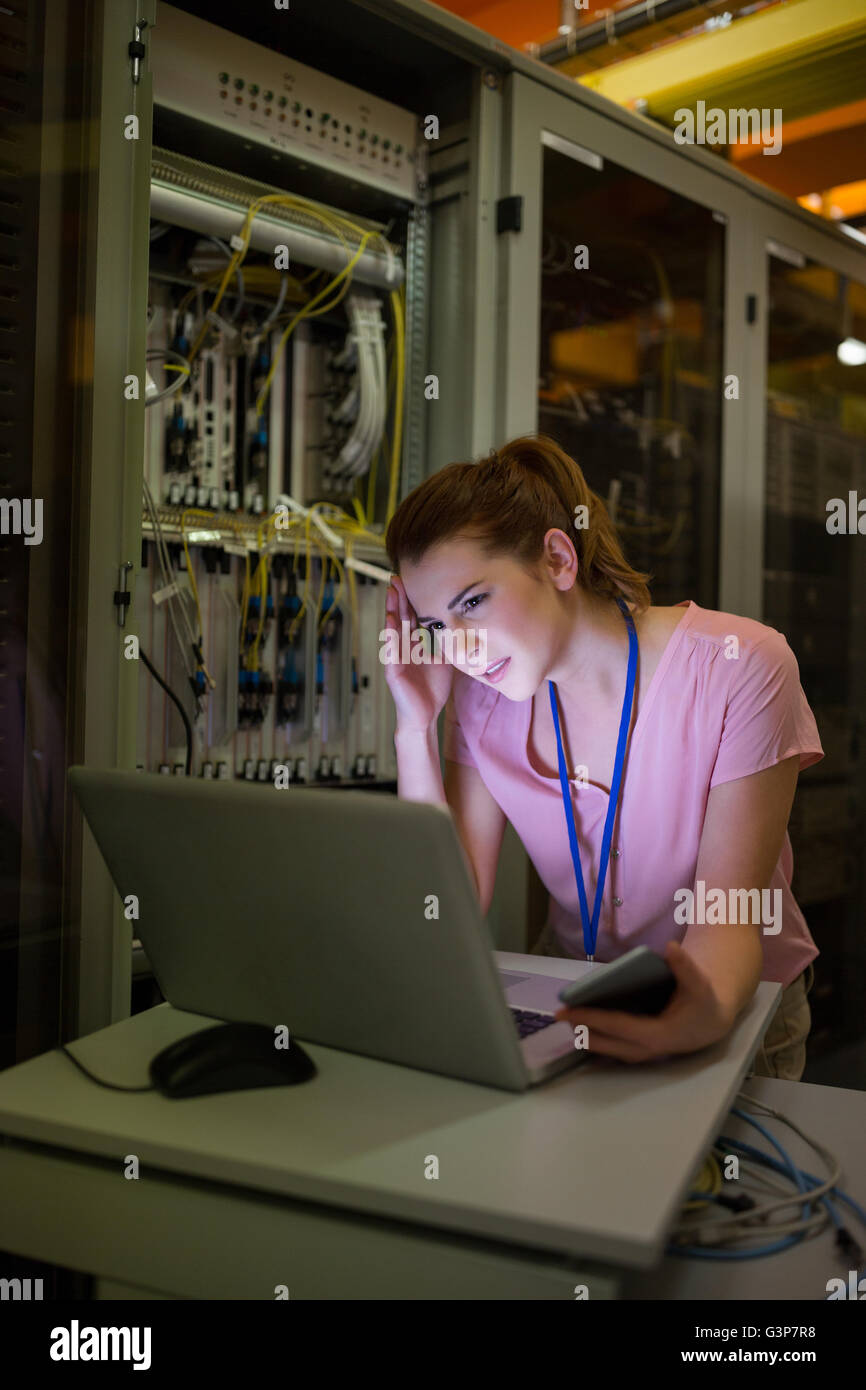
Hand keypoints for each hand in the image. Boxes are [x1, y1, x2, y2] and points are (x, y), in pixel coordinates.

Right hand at [384, 574, 453, 732]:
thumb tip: (460, 626)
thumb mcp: (443, 659)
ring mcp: (396, 658)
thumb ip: (445, 642)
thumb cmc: (432, 690)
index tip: (410, 580)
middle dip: (398, 598)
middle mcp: (402, 648)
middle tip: (396, 577)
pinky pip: (392, 651)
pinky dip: (391, 636)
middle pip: (400, 618)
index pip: (411, 617)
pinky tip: (391, 623)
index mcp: (413, 645)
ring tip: (391, 593)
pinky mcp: (393, 671)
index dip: (410, 599)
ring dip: (391, 611)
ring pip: (393, 630)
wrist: (426, 715)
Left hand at [553, 941, 738, 1062]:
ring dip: (586, 1037)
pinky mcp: (640, 1049)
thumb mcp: (698, 983)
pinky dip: (596, 1038)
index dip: (593, 1019)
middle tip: (559, 1015)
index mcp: (660, 1035)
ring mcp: (643, 1053)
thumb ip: (685, 967)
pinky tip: (580, 1026)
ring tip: (565, 1019)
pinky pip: (612, 1047)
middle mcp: (649, 1049)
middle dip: (582, 1030)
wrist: (712, 1020)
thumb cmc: (703, 1001)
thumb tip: (671, 947)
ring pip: (608, 1049)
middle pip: (608, 1043)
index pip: (618, 1027)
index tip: (570, 1011)